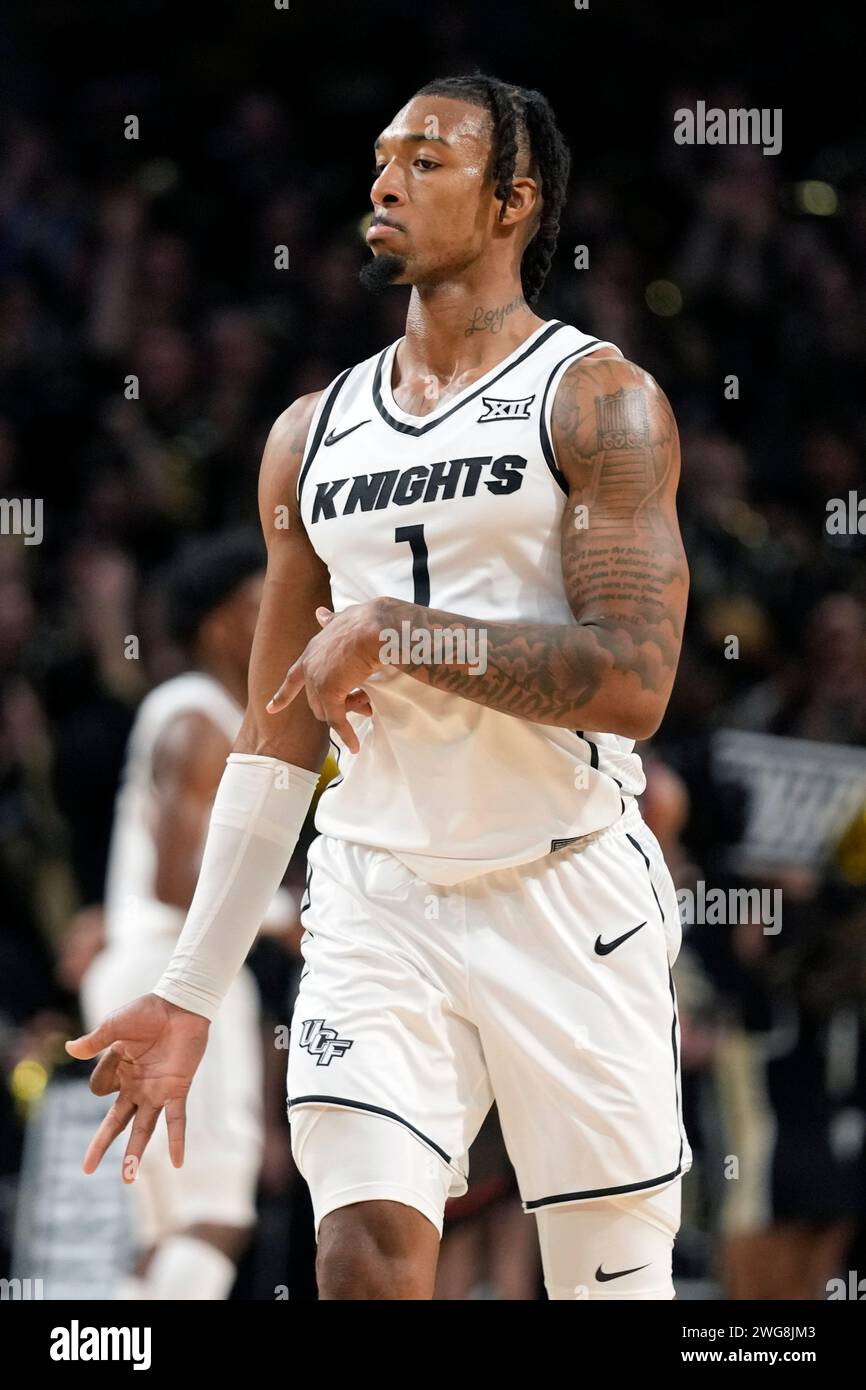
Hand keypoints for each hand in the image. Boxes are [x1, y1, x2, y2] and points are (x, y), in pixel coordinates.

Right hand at [65, 994, 209, 1179]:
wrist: (180, 1004)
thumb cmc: (147, 1011)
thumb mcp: (115, 1025)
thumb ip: (96, 1041)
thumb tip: (70, 1049)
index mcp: (119, 1072)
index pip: (99, 1090)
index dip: (102, 1075)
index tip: (117, 1049)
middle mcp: (136, 1086)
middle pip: (116, 1122)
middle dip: (102, 1145)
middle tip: (87, 1169)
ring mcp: (156, 1091)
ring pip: (143, 1128)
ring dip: (134, 1153)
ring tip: (127, 1179)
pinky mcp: (177, 1088)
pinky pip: (176, 1119)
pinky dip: (176, 1139)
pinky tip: (177, 1161)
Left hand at [266, 604, 377, 753]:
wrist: (374, 627)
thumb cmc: (365, 621)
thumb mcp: (343, 620)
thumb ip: (330, 621)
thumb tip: (320, 613)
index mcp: (312, 651)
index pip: (293, 677)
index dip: (283, 695)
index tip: (271, 709)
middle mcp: (310, 666)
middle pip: (317, 700)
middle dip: (340, 705)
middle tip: (364, 702)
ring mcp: (317, 680)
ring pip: (328, 711)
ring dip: (349, 712)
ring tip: (369, 705)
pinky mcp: (329, 693)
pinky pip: (337, 720)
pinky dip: (346, 734)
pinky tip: (355, 745)